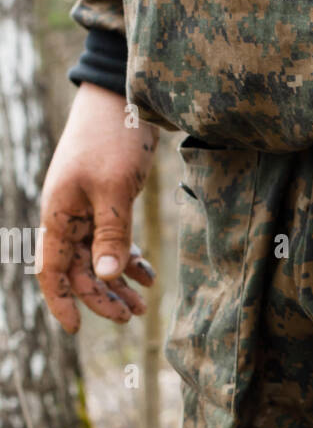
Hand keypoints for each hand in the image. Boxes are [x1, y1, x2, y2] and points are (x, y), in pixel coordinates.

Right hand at [38, 82, 158, 332]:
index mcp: (58, 215)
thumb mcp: (114, 191)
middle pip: (79, 269)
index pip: (51, 270)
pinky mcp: (106, 200)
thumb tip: (108, 277)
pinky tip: (147, 274)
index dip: (61, 302)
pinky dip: (127, 257)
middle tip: (132, 315)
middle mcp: (68, 215)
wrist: (122, 97)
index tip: (75, 330)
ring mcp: (86, 208)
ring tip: (143, 303)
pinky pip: (112, 239)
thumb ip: (111, 235)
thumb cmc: (113, 140)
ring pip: (98, 257)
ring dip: (117, 281)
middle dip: (102, 295)